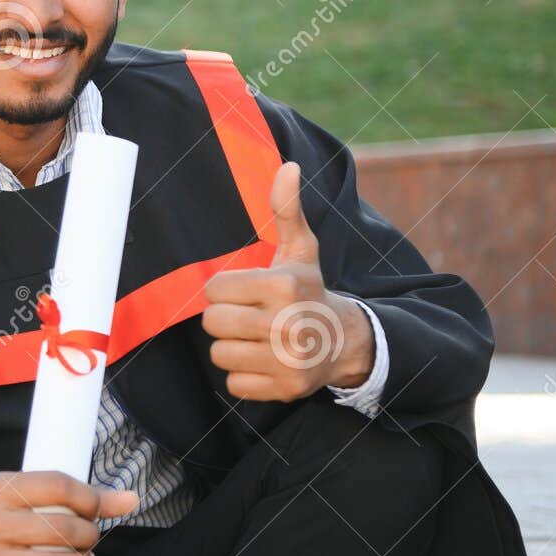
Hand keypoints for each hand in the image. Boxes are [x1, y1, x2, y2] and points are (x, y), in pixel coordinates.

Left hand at [201, 161, 372, 401]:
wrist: (343, 340)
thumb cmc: (308, 290)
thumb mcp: (300, 249)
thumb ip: (286, 210)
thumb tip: (288, 166)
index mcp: (283, 285)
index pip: (213, 290)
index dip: (224, 290)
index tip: (246, 291)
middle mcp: (287, 323)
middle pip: (213, 322)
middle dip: (226, 318)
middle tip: (250, 315)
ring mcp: (288, 360)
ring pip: (220, 354)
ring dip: (233, 347)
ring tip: (258, 338)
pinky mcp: (285, 389)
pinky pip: (233, 384)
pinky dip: (244, 376)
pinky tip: (265, 361)